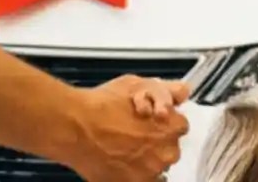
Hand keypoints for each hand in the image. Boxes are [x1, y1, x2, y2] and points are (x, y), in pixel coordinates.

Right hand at [66, 75, 190, 181]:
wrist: (75, 126)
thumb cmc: (103, 104)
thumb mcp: (136, 85)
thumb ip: (166, 90)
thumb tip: (183, 93)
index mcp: (172, 126)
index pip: (180, 127)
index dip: (163, 122)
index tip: (151, 121)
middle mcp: (166, 152)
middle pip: (169, 149)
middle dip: (155, 143)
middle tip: (133, 134)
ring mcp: (149, 172)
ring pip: (154, 168)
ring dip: (145, 160)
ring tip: (122, 149)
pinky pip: (141, 181)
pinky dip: (133, 174)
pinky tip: (118, 161)